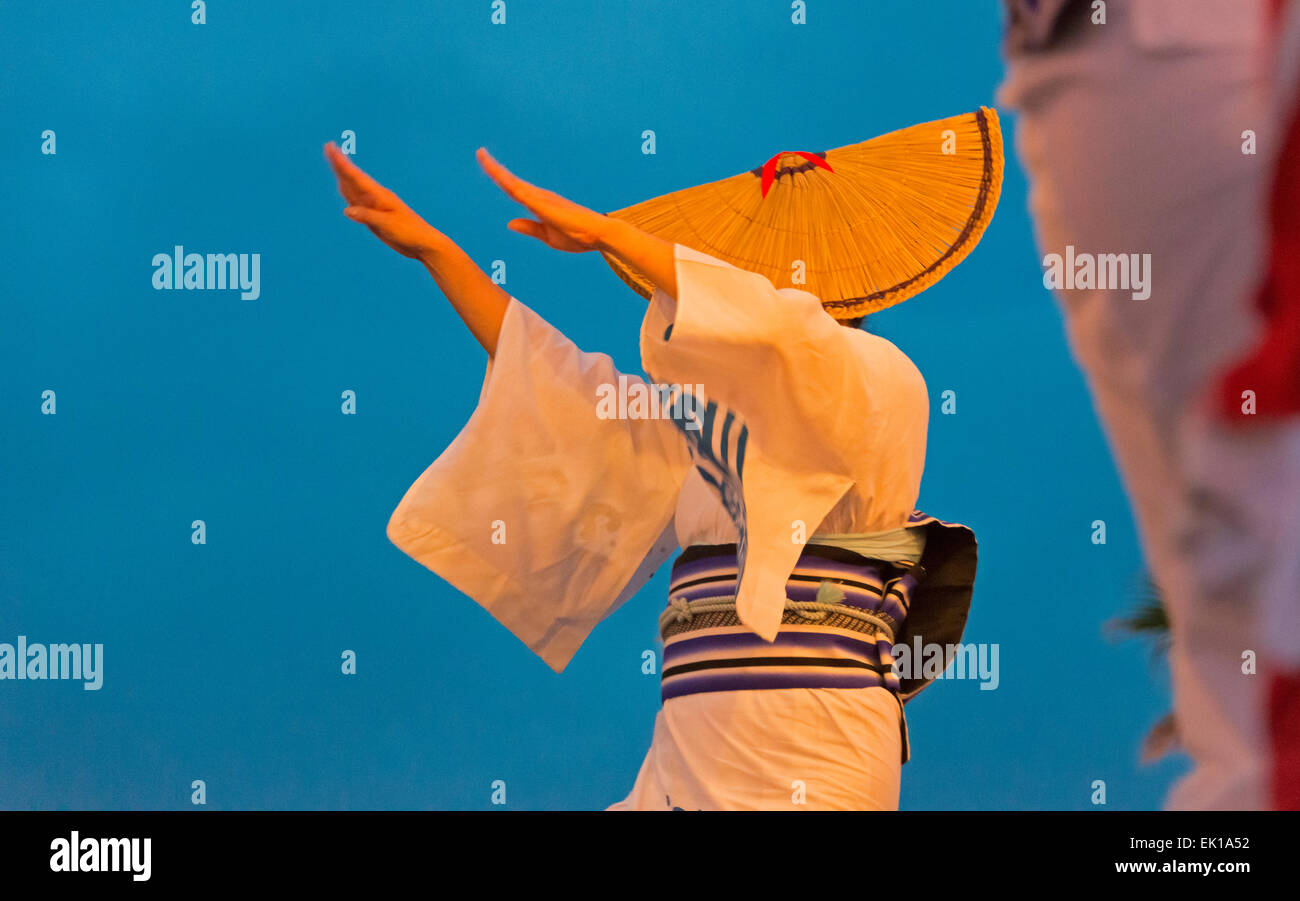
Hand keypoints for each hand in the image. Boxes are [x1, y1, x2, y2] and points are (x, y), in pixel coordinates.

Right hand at [324, 142, 446, 260]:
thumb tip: (347, 210)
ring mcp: (375, 205)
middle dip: (340, 164)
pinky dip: (347, 192)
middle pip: (352, 178)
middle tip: (329, 147)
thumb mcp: (388, 224)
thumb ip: (368, 216)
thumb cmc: (409, 232)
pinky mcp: (374, 215)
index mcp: (379, 195)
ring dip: (342, 175)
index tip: (332, 149)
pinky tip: (343, 187)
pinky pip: (357, 201)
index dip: (342, 163)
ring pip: (353, 188)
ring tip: (333, 161)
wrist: (422, 243)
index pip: (356, 177)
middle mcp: (375, 197)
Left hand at [476, 147, 614, 252]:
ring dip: (496, 170)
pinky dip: (508, 183)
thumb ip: (530, 228)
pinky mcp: (544, 205)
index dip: (500, 178)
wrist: (599, 235)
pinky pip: (521, 193)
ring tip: (482, 156)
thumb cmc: (578, 236)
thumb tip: (509, 223)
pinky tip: (497, 175)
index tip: (488, 167)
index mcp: (538, 204)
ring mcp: (541, 199)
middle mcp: (538, 196)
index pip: (513, 190)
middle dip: (494, 168)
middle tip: (480, 153)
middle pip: (510, 181)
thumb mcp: (548, 236)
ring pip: (512, 183)